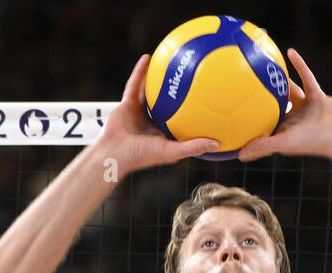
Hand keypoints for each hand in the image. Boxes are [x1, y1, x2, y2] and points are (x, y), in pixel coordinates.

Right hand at [97, 54, 218, 174]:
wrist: (114, 153)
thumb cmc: (141, 156)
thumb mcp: (171, 152)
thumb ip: (193, 147)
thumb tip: (217, 143)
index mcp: (163, 132)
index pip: (180, 119)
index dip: (191, 110)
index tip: (206, 99)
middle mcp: (152, 121)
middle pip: (167, 102)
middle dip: (177, 90)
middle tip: (190, 76)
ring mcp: (139, 111)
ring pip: (151, 90)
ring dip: (158, 76)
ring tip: (170, 61)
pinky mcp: (126, 103)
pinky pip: (135, 83)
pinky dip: (140, 71)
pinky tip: (148, 57)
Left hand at [238, 48, 331, 161]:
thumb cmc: (312, 142)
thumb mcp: (284, 143)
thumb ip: (263, 146)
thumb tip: (238, 156)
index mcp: (282, 130)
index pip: (262, 124)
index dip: (249, 118)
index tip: (232, 111)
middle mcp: (291, 118)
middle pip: (272, 105)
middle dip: (261, 97)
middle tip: (243, 84)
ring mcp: (304, 106)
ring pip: (288, 89)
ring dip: (278, 78)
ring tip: (264, 64)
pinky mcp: (316, 95)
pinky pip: (305, 77)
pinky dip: (299, 65)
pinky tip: (289, 52)